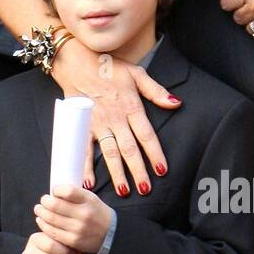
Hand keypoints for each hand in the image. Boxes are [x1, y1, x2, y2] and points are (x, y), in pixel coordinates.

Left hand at [35, 183, 113, 253]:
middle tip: (42, 200)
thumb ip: (75, 194)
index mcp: (89, 200)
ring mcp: (78, 229)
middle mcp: (84, 214)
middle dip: (44, 201)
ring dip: (41, 212)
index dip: (56, 190)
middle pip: (55, 205)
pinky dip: (44, 225)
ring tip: (39, 209)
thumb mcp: (91, 198)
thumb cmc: (97, 213)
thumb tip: (53, 192)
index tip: (54, 190)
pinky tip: (41, 221)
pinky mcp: (73, 241)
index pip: (68, 191)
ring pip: (51, 219)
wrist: (111, 234)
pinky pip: (53, 232)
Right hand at [50, 36, 179, 193]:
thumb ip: (156, 91)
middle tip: (145, 189)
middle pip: (129, 148)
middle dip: (138, 170)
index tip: (162, 170)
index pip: (146, 134)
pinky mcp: (82, 126)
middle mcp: (115, 118)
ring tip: (124, 191)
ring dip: (116, 173)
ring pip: (109, 152)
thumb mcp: (137, 73)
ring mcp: (97, 123)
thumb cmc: (108, 67)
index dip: (155, 153)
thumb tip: (176, 103)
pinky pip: (84, 149)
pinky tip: (89, 183)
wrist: (77, 61)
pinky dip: (85, 166)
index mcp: (131, 106)